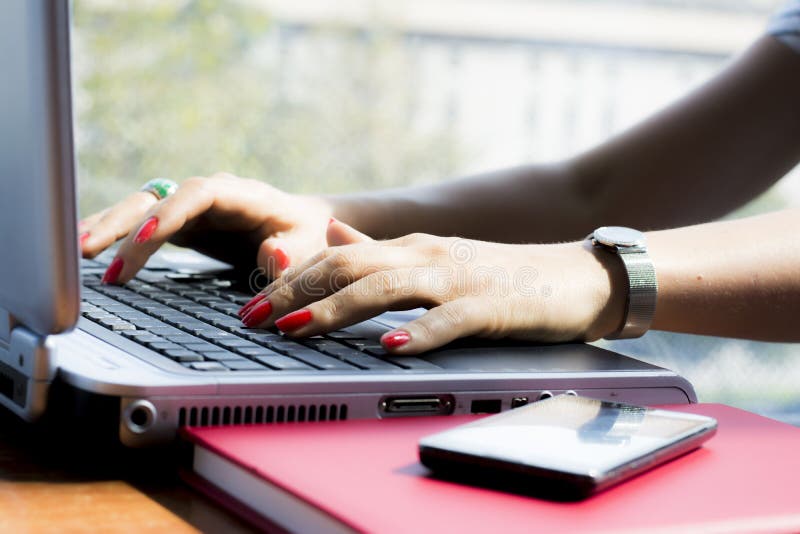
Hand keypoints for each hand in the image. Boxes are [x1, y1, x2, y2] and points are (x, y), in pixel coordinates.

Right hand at [79, 173, 334, 283]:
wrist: (301, 227)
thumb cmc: (306, 236)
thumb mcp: (307, 246)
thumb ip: (291, 254)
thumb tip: (273, 258)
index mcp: (242, 194)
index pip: (198, 194)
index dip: (169, 214)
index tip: (142, 241)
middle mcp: (209, 194)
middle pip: (159, 197)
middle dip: (123, 220)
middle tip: (88, 248)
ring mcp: (191, 207)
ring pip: (142, 207)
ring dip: (109, 225)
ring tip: (76, 250)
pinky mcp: (180, 222)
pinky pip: (141, 223)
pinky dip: (116, 234)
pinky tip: (87, 246)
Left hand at [239, 220, 626, 352]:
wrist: (575, 276)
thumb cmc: (501, 276)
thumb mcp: (433, 261)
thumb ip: (383, 253)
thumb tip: (334, 237)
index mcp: (409, 249)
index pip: (336, 259)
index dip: (290, 281)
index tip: (250, 305)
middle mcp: (425, 257)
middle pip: (348, 268)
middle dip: (295, 293)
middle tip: (252, 319)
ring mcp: (457, 279)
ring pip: (387, 287)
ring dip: (338, 308)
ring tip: (298, 327)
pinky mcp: (491, 304)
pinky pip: (449, 319)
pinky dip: (418, 332)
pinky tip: (390, 346)